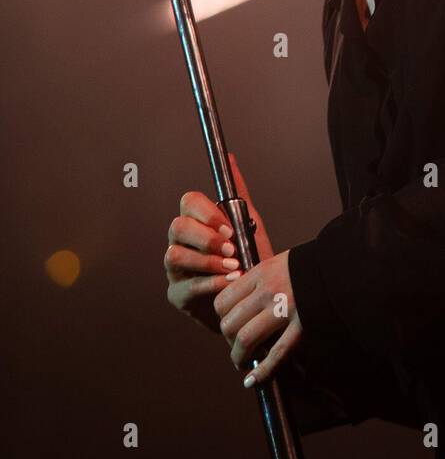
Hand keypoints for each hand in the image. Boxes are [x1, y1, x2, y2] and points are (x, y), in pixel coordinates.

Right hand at [165, 153, 272, 333]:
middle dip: (206, 238)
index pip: (188, 202)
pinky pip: (185, 286)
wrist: (254, 299)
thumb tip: (231, 159)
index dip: (207, 213)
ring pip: (175, 254)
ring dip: (208, 261)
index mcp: (196, 221)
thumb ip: (239, 194)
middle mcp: (180, 241)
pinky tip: (229, 283)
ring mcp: (175, 268)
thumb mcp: (248, 224)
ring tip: (234, 268)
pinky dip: (210, 283)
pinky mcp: (177, 294)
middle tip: (232, 250)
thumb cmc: (248, 260)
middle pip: (177, 227)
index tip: (229, 228)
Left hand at [214, 247, 302, 387]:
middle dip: (228, 341)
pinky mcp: (302, 326)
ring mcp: (283, 310)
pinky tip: (252, 381)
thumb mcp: (277, 263)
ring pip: (245, 339)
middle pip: (230, 324)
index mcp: (260, 274)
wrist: (339, 267)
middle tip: (237, 347)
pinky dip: (261, 371)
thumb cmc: (308, 266)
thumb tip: (239, 300)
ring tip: (242, 364)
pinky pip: (276, 354)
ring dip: (238, 358)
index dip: (222, 319)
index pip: (222, 302)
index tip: (230, 326)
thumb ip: (258, 280)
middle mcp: (267, 291)